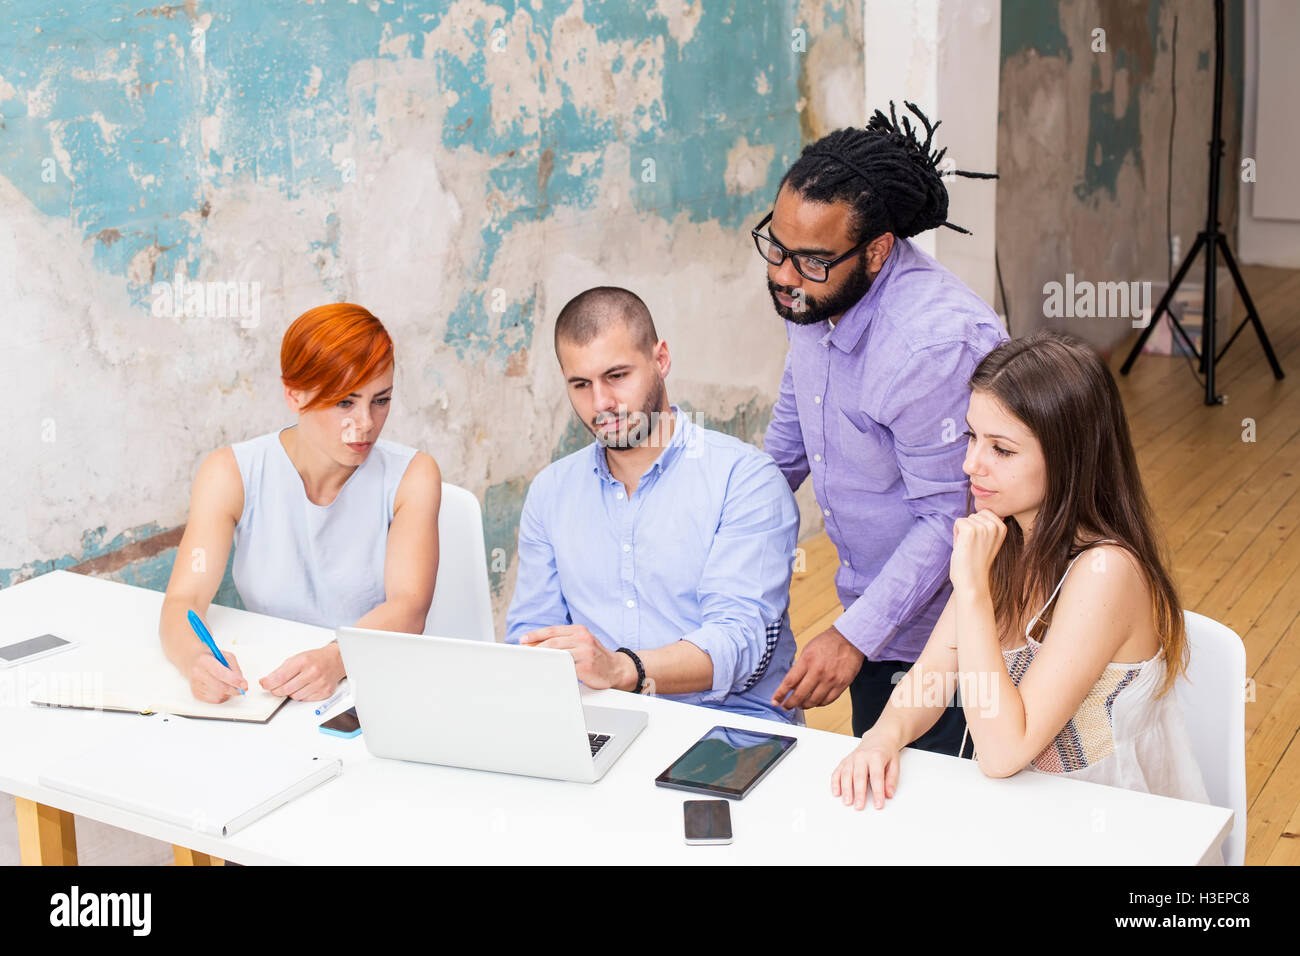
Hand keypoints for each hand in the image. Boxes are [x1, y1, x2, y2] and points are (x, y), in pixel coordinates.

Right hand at [188, 650, 246, 702]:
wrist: (193, 661)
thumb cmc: (211, 658)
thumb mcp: (225, 656)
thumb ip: (235, 668)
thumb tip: (241, 682)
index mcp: (204, 661)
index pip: (220, 673)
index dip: (234, 680)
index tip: (244, 685)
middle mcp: (197, 673)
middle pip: (220, 687)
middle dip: (234, 688)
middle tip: (240, 686)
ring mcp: (195, 685)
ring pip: (218, 696)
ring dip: (228, 692)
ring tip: (226, 683)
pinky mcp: (196, 694)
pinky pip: (214, 700)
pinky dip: (222, 696)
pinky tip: (220, 688)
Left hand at [259, 644, 343, 700]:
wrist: (335, 661)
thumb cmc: (315, 659)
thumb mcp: (297, 658)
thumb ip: (282, 670)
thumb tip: (267, 681)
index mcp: (304, 661)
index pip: (280, 677)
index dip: (269, 683)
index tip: (264, 684)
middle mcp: (313, 672)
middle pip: (286, 689)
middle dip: (276, 690)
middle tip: (275, 688)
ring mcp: (320, 683)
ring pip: (295, 697)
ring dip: (290, 693)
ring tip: (294, 685)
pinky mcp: (324, 692)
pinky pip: (305, 700)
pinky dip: (301, 696)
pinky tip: (304, 688)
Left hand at [520, 625, 635, 690]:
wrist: (617, 669)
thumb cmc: (595, 657)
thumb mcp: (581, 643)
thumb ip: (563, 642)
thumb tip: (537, 646)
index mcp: (579, 630)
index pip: (552, 630)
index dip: (535, 635)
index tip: (523, 640)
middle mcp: (582, 637)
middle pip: (552, 641)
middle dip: (535, 647)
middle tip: (523, 653)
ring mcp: (585, 650)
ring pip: (557, 652)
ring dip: (542, 657)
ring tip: (531, 661)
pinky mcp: (586, 664)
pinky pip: (565, 665)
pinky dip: (553, 667)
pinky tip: (545, 670)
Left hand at [770, 626, 863, 710]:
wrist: (849, 639)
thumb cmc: (827, 643)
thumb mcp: (807, 651)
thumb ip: (799, 668)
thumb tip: (791, 686)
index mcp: (807, 661)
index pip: (789, 682)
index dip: (780, 694)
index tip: (775, 701)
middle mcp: (818, 672)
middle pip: (800, 695)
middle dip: (790, 704)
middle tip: (786, 706)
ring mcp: (831, 679)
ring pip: (813, 701)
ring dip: (804, 705)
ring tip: (800, 705)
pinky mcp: (842, 684)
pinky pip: (828, 701)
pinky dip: (819, 704)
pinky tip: (815, 702)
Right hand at [830, 729, 901, 809]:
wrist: (878, 738)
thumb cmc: (886, 752)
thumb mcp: (895, 764)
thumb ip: (891, 780)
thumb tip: (888, 794)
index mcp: (876, 756)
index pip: (876, 776)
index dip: (877, 792)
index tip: (878, 804)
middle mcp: (862, 756)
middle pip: (859, 776)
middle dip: (858, 793)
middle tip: (859, 806)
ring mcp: (851, 758)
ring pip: (846, 774)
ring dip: (845, 789)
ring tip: (847, 802)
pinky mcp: (845, 761)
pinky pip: (837, 771)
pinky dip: (835, 782)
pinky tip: (836, 792)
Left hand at [949, 510, 1007, 595]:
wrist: (972, 580)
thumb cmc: (977, 561)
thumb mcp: (990, 540)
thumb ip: (989, 526)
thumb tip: (984, 509)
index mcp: (1002, 527)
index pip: (984, 512)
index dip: (977, 527)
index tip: (981, 543)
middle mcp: (995, 526)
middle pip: (974, 515)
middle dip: (969, 528)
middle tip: (973, 546)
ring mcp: (983, 527)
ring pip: (965, 519)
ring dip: (962, 532)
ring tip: (969, 548)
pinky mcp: (970, 530)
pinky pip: (958, 521)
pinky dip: (956, 533)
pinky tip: (962, 546)